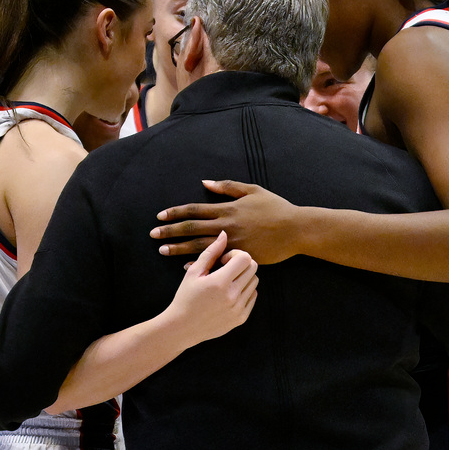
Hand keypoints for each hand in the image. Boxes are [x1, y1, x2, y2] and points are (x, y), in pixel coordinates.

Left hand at [150, 180, 301, 263]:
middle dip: (170, 231)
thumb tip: (206, 182)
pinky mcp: (240, 256)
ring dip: (179, 248)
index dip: (176, 213)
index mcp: (227, 209)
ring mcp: (232, 243)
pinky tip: (186, 267)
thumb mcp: (252, 190)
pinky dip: (200, 264)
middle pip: (192, 228)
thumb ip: (228, 187)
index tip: (160, 216)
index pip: (195, 210)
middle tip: (153, 234)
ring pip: (199, 246)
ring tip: (162, 250)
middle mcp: (226, 226)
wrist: (295, 229)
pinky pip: (215, 262)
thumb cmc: (275, 208)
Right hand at [164, 231, 257, 346]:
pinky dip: (245, 291)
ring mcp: (238, 308)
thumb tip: (224, 234)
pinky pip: (253, 296)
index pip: (244, 258)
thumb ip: (210, 252)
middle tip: (226, 268)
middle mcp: (232, 296)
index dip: (235, 254)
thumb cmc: (186, 297)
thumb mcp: (193, 272)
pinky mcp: (241, 318)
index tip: (223, 260)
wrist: (182, 327)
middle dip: (241, 263)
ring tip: (227, 281)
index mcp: (220, 282)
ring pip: (255, 282)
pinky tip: (230, 293)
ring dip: (244, 277)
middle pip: (253, 268)